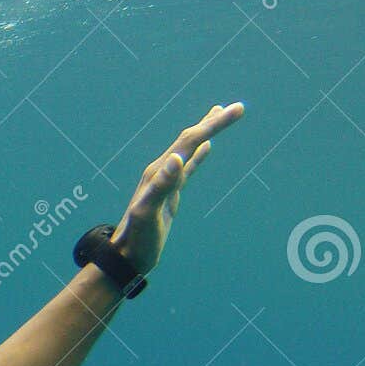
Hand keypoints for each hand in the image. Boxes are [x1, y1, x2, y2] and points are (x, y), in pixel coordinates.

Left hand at [111, 101, 244, 274]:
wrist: (126, 257)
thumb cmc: (137, 238)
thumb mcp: (149, 212)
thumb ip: (161, 186)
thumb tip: (176, 158)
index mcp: (158, 172)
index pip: (189, 140)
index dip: (214, 124)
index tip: (238, 109)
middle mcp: (160, 171)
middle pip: (189, 140)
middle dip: (213, 123)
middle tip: (238, 108)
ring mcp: (165, 181)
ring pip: (188, 150)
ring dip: (205, 132)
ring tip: (217, 116)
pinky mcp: (169, 193)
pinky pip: (187, 168)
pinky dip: (198, 155)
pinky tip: (206, 148)